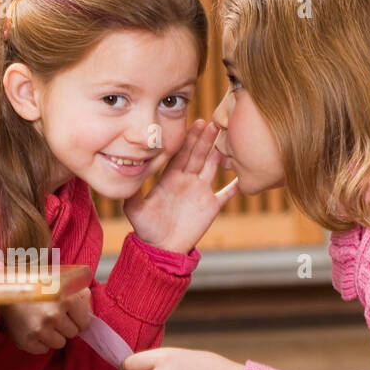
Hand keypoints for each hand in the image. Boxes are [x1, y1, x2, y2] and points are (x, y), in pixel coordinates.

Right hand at [0, 287, 91, 354]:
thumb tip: (91, 312)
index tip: (66, 312)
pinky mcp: (27, 341)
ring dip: (52, 335)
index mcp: (66, 298)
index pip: (84, 323)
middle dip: (64, 327)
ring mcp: (40, 329)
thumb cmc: (35, 287)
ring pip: (59, 343)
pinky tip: (31, 328)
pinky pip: (43, 350)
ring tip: (41, 321)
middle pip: (73, 334)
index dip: (76, 319)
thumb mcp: (60, 282)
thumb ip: (80, 294)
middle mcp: (54, 314)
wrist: (4, 292)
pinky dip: (39, 342)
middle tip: (50, 315)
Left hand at [124, 119, 238, 252]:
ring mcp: (200, 191)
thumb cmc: (146, 229)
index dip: (189, 139)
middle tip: (214, 122)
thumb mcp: (135, 210)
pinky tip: (244, 175)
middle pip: (198, 155)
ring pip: (213, 167)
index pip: (182, 153)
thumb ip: (132, 194)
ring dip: (220, 153)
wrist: (161, 248)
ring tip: (228, 137)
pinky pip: (226, 193)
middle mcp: (187, 180)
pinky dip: (235, 185)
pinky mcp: (211, 206)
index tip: (196, 123)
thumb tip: (125, 177)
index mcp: (171, 178)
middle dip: (205, 139)